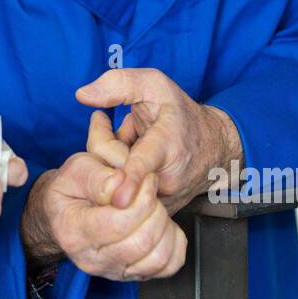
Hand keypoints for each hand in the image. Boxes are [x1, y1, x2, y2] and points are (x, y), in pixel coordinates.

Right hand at [20, 153, 186, 281]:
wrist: (65, 212)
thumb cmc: (71, 188)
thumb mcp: (77, 168)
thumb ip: (99, 175)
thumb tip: (121, 188)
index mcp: (74, 232)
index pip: (120, 223)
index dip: (142, 197)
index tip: (146, 178)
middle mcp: (92, 259)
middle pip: (142, 242)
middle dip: (155, 210)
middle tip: (150, 189)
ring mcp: (113, 271)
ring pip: (158, 258)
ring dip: (165, 226)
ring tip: (154, 207)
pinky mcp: (132, 275)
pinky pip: (168, 266)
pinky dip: (174, 243)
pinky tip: (161, 224)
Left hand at [76, 68, 241, 215]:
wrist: (215, 149)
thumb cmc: (182, 114)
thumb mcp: (155, 86)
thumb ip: (120, 84)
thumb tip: (82, 95)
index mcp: (167, 146)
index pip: (145, 163)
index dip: (132, 178)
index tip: (120, 198)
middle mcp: (165, 179)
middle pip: (113, 168)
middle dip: (102, 142)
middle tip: (109, 122)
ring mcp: (161, 200)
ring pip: (114, 184)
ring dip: (112, 160)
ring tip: (131, 141)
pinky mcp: (154, 214)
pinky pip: (122, 197)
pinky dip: (120, 177)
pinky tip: (133, 161)